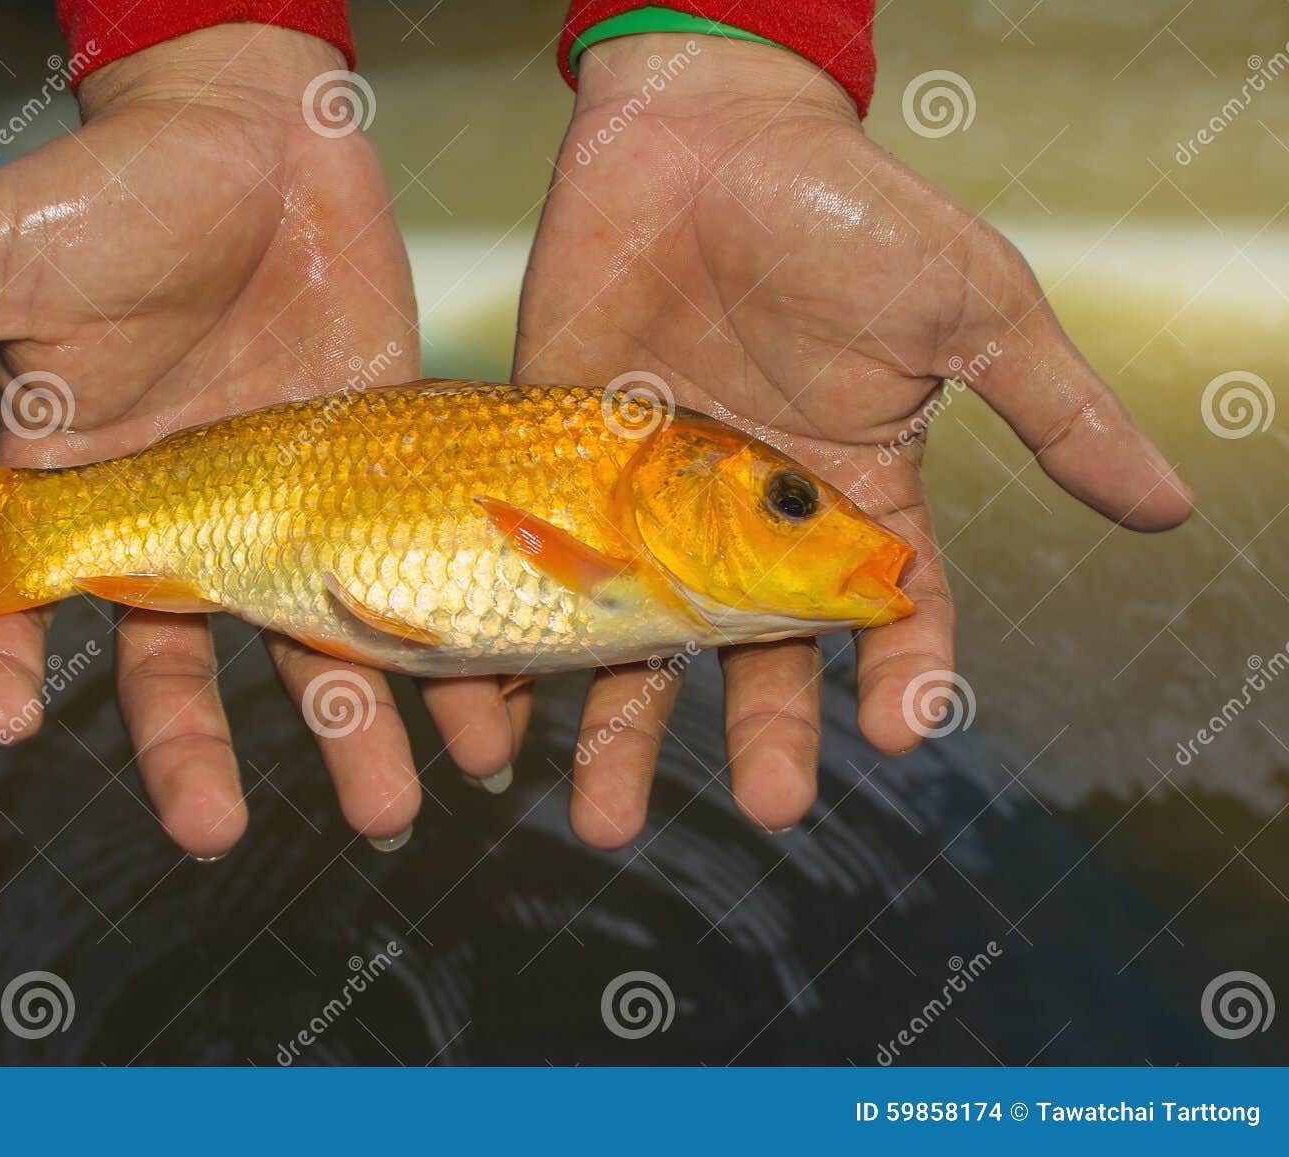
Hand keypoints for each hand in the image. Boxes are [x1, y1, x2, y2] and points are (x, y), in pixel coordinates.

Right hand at [0, 24, 524, 856]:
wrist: (261, 131)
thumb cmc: (113, 185)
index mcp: (80, 486)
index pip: (25, 606)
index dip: (4, 667)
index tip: (10, 726)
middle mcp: (184, 519)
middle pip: (179, 662)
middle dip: (193, 751)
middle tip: (216, 833)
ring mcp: (287, 508)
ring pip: (308, 643)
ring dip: (344, 731)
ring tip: (384, 810)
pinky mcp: (376, 478)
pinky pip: (409, 578)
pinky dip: (445, 646)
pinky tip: (482, 711)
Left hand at [514, 35, 1192, 847]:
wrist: (694, 133)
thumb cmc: (844, 208)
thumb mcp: (966, 303)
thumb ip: (1051, 409)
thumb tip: (1168, 505)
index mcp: (852, 495)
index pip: (893, 614)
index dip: (906, 675)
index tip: (902, 732)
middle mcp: (749, 522)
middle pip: (761, 657)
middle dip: (765, 736)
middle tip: (770, 809)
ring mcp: (652, 507)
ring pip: (641, 643)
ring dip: (625, 732)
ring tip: (603, 817)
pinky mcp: (563, 474)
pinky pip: (540, 574)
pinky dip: (515, 646)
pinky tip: (498, 715)